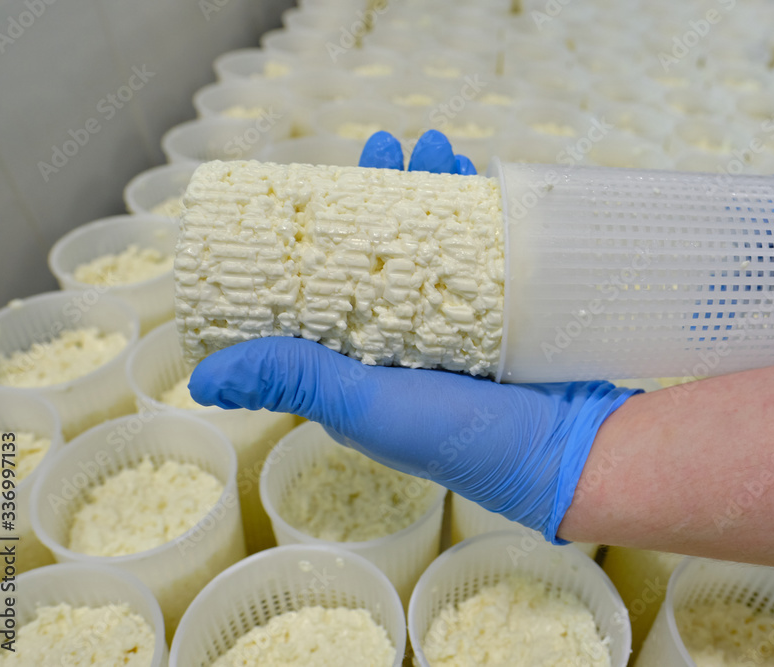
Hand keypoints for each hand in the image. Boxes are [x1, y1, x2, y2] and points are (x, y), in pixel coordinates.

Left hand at [189, 127, 639, 542]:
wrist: (568, 451)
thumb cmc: (460, 438)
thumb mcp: (366, 406)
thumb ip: (297, 379)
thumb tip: (205, 377)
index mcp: (360, 368)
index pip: (327, 290)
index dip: (321, 238)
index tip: (320, 190)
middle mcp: (404, 345)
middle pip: (381, 255)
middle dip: (379, 198)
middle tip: (383, 145)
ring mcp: (456, 327)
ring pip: (432, 246)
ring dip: (431, 193)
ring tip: (436, 144)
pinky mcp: (502, 316)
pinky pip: (481, 254)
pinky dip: (477, 214)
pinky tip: (476, 176)